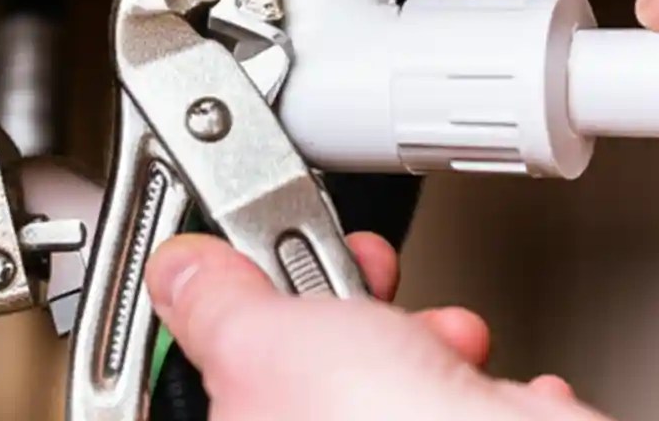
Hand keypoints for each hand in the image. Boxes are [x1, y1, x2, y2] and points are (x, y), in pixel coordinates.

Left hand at [145, 232, 609, 420]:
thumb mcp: (259, 336)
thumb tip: (180, 273)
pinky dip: (478, 377)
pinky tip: (477, 375)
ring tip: (437, 334)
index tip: (266, 260)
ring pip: (392, 377)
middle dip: (349, 308)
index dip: (245, 307)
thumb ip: (213, 301)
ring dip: (425, 337)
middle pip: (313, 365)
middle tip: (358, 277)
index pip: (219, 372)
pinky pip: (460, 397)